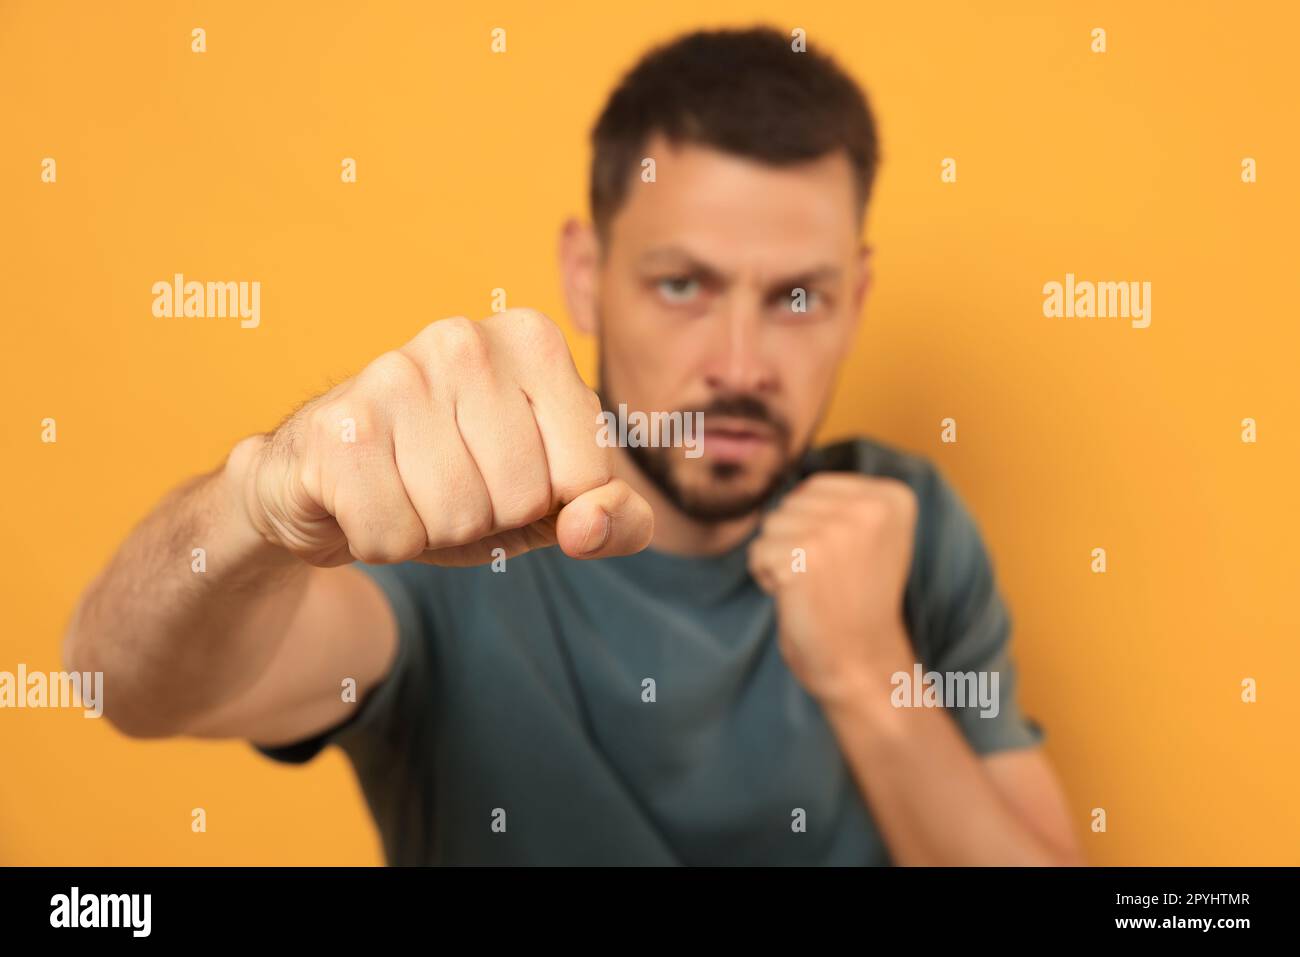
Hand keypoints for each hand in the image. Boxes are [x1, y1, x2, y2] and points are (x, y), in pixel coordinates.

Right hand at [227, 309, 653, 566]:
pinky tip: (365, 499)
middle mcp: (466, 338)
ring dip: (433, 533)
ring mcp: (395, 374)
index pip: (587, 476)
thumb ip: (616, 519)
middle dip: (490, 521)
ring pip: (459, 519)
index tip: (513, 478)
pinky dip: (383, 544)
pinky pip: (394, 536)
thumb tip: (587, 529)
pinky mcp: (337, 426)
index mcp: (534, 342)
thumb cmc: (457, 481)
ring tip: (407, 491)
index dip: (551, 506)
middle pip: (522, 499)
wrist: (326, 475)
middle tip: (449, 487)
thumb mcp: (553, 503)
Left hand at [747, 473, 917, 703]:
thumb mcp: (868, 537)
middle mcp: (869, 507)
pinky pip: (757, 553)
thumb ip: (841, 501)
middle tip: (827, 578)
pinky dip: (767, 579)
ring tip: (815, 587)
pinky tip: (799, 598)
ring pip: (771, 526)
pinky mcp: (804, 556)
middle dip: (794, 540)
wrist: (863, 662)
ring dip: (780, 560)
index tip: (844, 561)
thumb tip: (781, 471)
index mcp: (893, 496)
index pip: (816, 487)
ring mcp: (837, 530)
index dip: (814, 526)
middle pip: (790, 503)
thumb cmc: (857, 601)